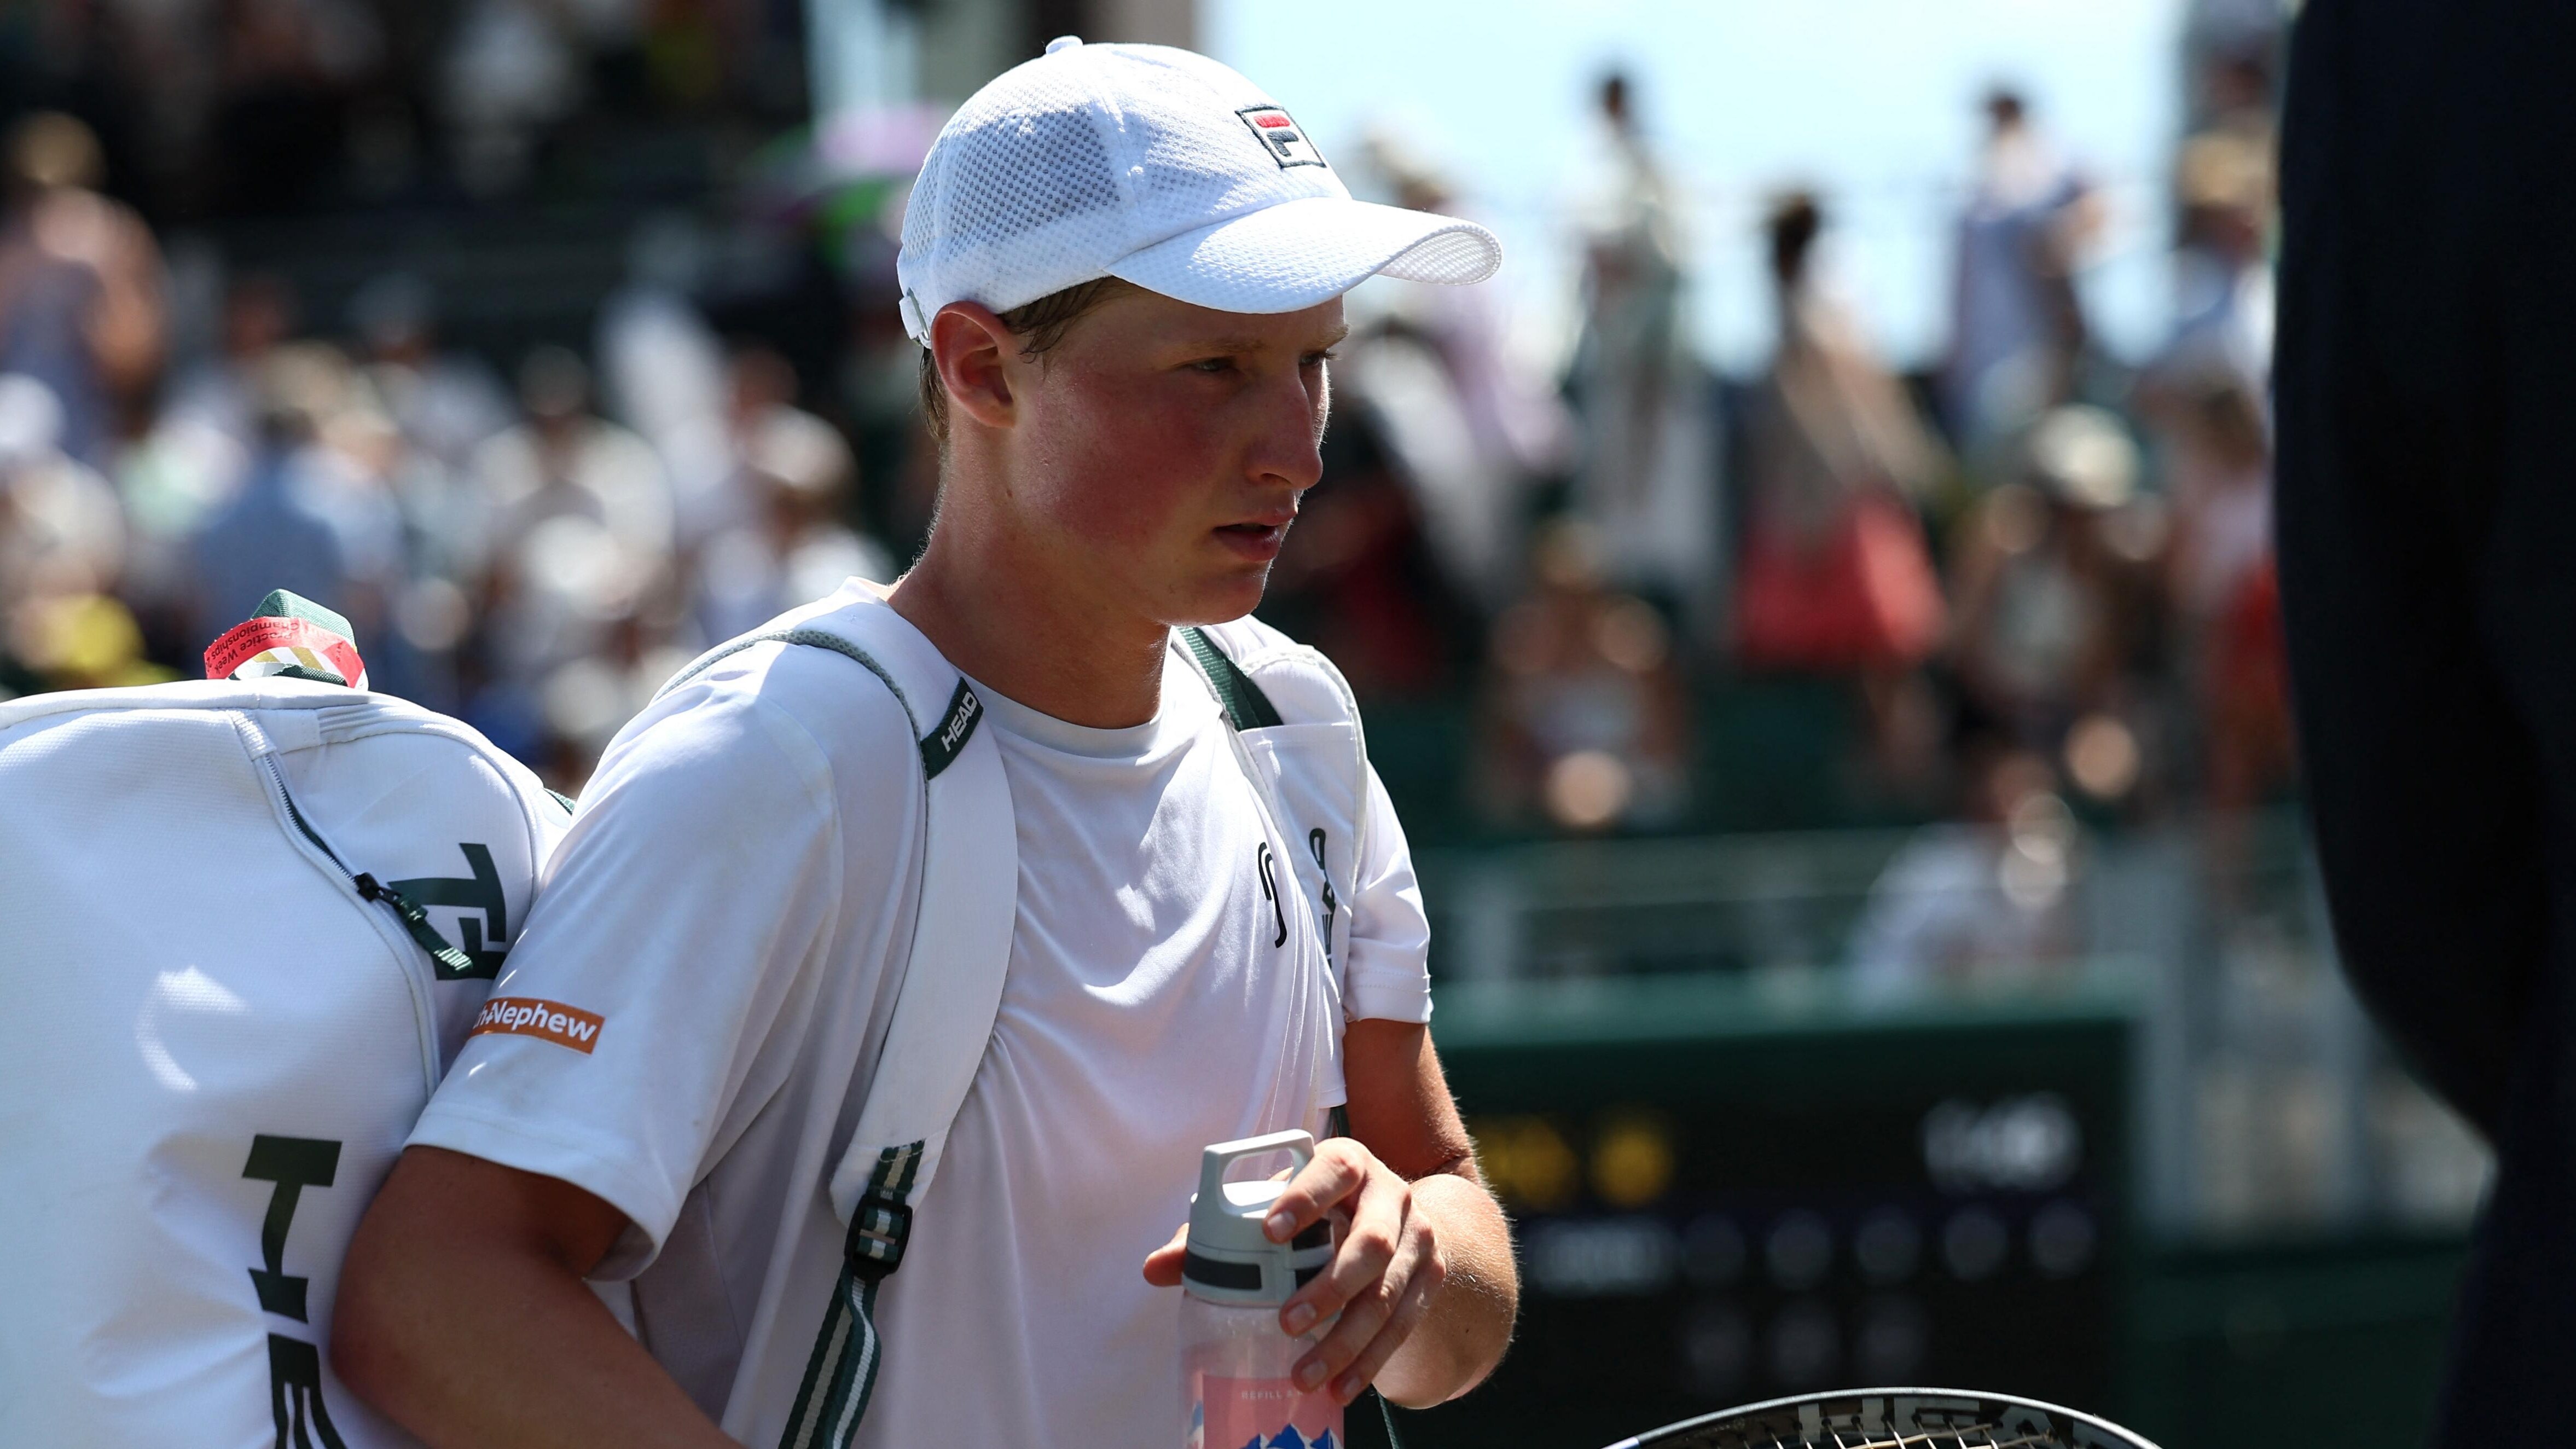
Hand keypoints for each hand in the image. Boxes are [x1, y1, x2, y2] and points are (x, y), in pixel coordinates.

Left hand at [1141, 1136, 1446, 1404]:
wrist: (1394, 1221)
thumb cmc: (1312, 1215)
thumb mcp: (1273, 1212)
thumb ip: (1213, 1237)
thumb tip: (1154, 1269)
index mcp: (1347, 1163)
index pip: (1332, 1170)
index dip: (1304, 1199)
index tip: (1267, 1234)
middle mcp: (1390, 1194)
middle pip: (1371, 1242)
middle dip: (1329, 1287)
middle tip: (1286, 1323)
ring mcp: (1417, 1236)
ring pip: (1388, 1291)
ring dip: (1347, 1339)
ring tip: (1306, 1376)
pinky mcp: (1431, 1275)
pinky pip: (1404, 1323)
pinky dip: (1371, 1360)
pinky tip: (1342, 1387)